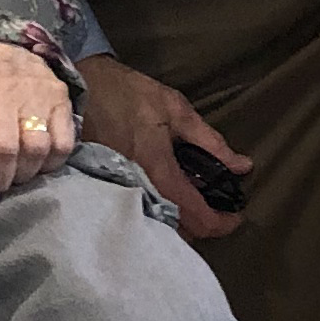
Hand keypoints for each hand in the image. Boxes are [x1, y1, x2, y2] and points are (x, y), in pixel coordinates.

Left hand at [0, 42, 77, 210]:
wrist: (2, 41)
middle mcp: (0, 95)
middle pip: (4, 149)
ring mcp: (34, 96)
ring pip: (35, 147)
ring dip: (25, 173)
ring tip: (15, 176)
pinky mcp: (58, 98)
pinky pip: (63, 140)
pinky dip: (53, 161)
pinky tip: (39, 163)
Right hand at [79, 56, 251, 244]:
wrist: (78, 90)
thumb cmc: (127, 94)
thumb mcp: (175, 109)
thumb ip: (210, 141)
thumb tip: (241, 166)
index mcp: (157, 170)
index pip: (195, 215)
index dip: (221, 223)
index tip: (236, 216)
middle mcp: (137, 190)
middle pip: (177, 231)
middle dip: (204, 227)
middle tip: (219, 208)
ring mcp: (119, 195)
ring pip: (157, 227)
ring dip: (182, 224)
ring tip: (197, 203)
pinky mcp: (107, 192)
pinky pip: (139, 215)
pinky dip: (160, 215)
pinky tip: (169, 199)